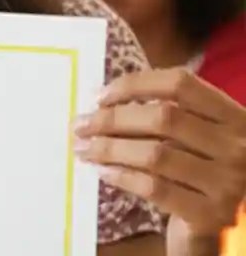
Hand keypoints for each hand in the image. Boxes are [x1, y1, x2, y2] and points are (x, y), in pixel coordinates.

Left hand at [76, 68, 245, 240]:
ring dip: (109, 149)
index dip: (134, 85)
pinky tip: (103, 172)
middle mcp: (237, 146)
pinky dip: (123, 177)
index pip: (180, 84)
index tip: (100, 96)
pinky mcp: (211, 214)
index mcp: (235, 117)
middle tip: (80, 125)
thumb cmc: (203, 170)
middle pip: (163, 118)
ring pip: (155, 154)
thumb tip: (102, 101)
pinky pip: (155, 188)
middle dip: (112, 119)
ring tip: (84, 148)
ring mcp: (227, 182)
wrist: (228, 226)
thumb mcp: (202, 136)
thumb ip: (169, 114)